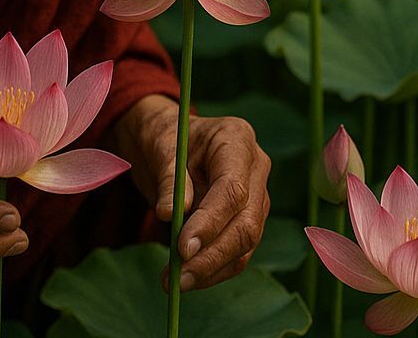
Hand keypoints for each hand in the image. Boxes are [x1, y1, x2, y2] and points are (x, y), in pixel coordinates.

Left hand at [111, 95, 270, 291]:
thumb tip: (168, 214)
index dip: (210, 223)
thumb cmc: (163, 136)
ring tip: (174, 282)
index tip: (182, 248)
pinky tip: (187, 278)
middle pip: (247, 222)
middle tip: (178, 277)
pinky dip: (213, 269)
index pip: (232, 190)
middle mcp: (255, 167)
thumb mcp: (160, 147)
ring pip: (245, 243)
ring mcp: (257, 195)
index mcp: (237, 139)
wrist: (167, 140)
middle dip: (213, 255)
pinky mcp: (249, 218)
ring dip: (211, 268)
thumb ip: (169, 178)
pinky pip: (238, 252)